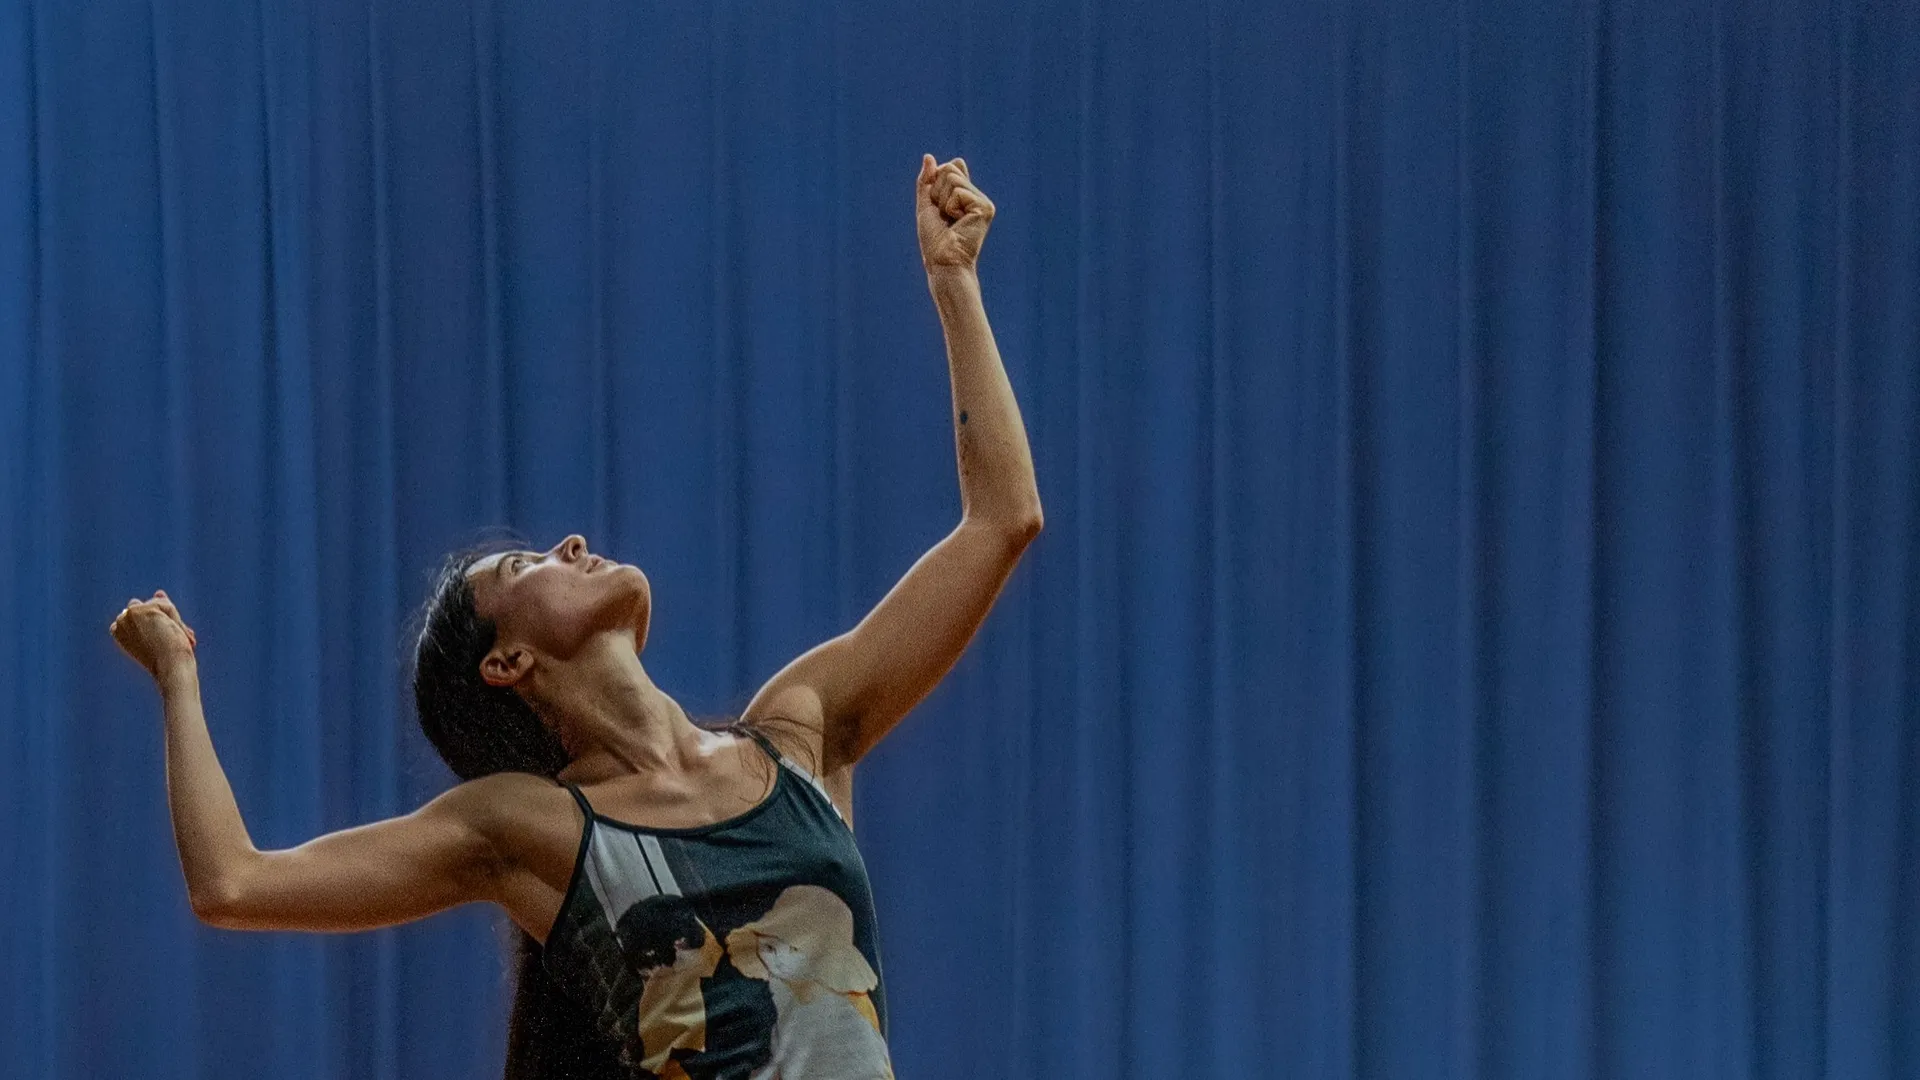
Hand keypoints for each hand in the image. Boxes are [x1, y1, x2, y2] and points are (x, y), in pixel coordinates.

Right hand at [110, 589, 197, 681]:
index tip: (162, 636)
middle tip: (171, 638)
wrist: (170, 666)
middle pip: (148, 604)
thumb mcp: (161, 632)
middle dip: (163, 618)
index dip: (155, 620)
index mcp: (118, 631)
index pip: (138, 612)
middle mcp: (119, 622)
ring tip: (174, 637)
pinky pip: (166, 605)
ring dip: (170, 618)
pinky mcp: (139, 610)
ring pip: (158, 603)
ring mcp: (128, 615)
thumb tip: (159, 592)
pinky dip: (174, 618)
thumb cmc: (169, 657)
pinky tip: (173, 632)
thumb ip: (158, 612)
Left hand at [916, 154, 994, 271]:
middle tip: (944, 217)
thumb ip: (927, 180)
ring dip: (942, 200)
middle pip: (949, 169)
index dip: (935, 185)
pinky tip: (958, 223)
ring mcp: (983, 202)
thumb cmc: (934, 240)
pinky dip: (950, 207)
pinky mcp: (985, 208)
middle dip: (936, 192)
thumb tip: (929, 156)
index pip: (948, 167)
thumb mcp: (926, 204)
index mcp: (966, 195)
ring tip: (950, 221)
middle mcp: (977, 196)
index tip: (938, 209)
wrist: (942, 261)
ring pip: (952, 178)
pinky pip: (959, 191)